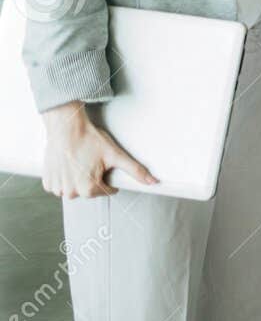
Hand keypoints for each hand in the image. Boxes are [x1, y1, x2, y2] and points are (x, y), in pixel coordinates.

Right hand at [40, 102, 157, 197]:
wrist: (66, 127)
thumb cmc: (89, 139)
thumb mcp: (116, 155)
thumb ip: (135, 171)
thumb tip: (153, 182)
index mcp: (88, 189)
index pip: (106, 190)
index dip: (107, 175)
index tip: (102, 163)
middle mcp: (70, 193)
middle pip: (90, 190)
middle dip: (93, 178)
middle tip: (91, 160)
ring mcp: (57, 188)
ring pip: (75, 188)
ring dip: (78, 178)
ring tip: (80, 161)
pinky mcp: (47, 181)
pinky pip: (60, 184)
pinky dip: (65, 177)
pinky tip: (68, 163)